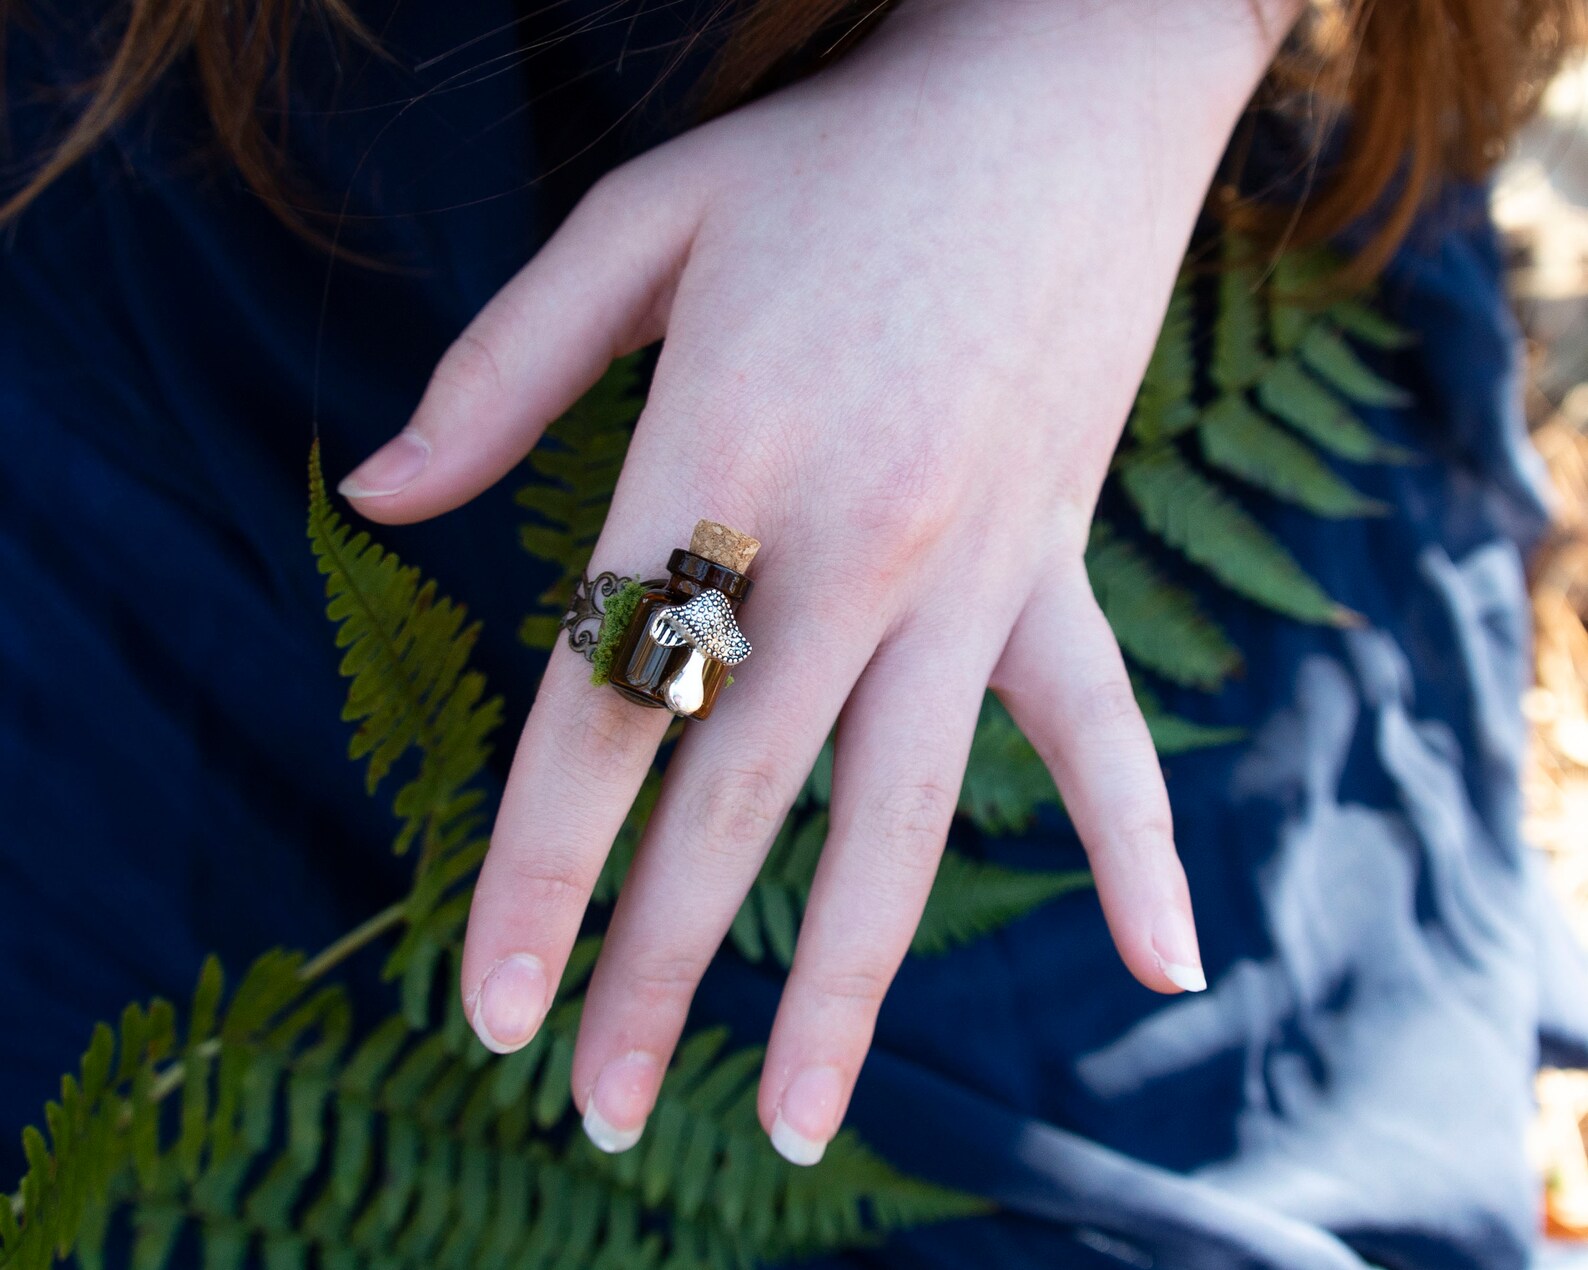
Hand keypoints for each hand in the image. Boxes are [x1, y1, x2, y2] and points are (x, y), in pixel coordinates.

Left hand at [341, 0, 1298, 1163]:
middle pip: (732, 798)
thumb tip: (371, 497)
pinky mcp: (1059, 561)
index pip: (603, 706)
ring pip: (901, 809)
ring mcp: (975, 565)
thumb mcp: (637, 223)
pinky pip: (1102, 725)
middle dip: (652, 970)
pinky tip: (1166, 965)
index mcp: (719, 451)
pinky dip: (1136, 844)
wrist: (1057, 93)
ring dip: (839, 980)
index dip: (537, 868)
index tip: (489, 1005)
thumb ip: (498, 373)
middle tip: (595, 1118)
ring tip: (790, 1126)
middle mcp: (851, 538)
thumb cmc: (830, 157)